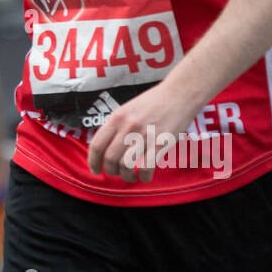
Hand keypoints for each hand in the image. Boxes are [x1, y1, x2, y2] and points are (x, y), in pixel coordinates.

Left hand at [85, 81, 203, 181]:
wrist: (178, 94)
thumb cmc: (153, 103)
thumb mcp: (127, 109)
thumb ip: (116, 126)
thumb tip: (104, 148)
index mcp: (117, 117)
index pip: (97, 145)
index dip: (92, 161)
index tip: (94, 170)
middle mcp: (128, 126)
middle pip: (110, 158)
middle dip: (110, 171)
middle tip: (116, 173)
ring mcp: (144, 135)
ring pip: (126, 165)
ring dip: (126, 176)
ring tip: (130, 176)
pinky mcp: (160, 143)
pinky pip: (147, 167)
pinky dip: (144, 177)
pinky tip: (145, 176)